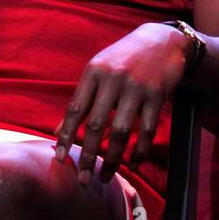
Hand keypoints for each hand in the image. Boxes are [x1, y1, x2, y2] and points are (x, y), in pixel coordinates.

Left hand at [53, 22, 191, 184]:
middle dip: (88, 156)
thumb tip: (56, 132)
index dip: (66, 136)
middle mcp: (113, 79)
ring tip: (106, 176)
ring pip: (120, 131)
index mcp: (94, 72)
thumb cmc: (123, 58)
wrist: (162, 39)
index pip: (75, 109)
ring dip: (113, 159)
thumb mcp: (98, 70)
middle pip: (96, 124)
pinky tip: (133, 163)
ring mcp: (136, 87)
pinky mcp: (157, 95)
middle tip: (83, 180)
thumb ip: (80, 99)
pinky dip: (139, 150)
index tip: (60, 159)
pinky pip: (147, 130)